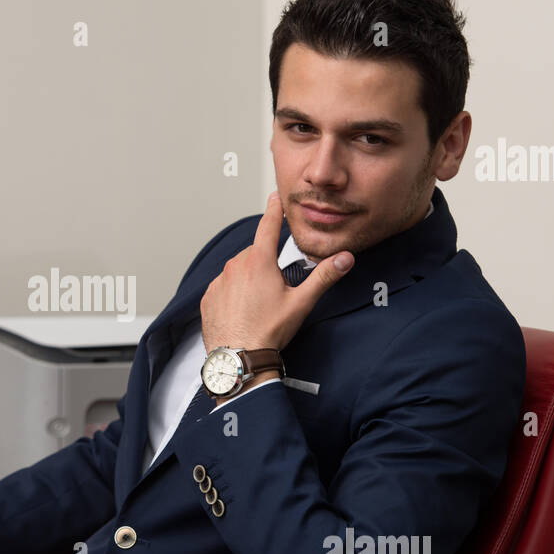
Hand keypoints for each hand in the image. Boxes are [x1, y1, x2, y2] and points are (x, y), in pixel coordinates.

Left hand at [200, 192, 353, 351]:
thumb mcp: (301, 302)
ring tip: (259, 303)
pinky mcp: (208, 296)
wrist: (239, 357)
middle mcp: (235, 266)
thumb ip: (324, 276)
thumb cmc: (268, 331)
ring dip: (249, 278)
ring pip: (238, 270)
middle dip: (266, 263)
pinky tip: (243, 309)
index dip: (274, 209)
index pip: (268, 225)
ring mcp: (219, 281)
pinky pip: (223, 286)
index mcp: (259, 261)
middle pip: (255, 253)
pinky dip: (233, 292)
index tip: (275, 196)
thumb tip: (345, 258)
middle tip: (275, 288)